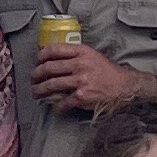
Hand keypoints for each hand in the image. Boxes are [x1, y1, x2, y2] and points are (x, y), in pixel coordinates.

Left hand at [30, 39, 146, 114]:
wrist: (124, 86)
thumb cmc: (107, 72)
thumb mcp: (92, 56)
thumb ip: (75, 56)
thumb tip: (53, 59)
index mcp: (81, 52)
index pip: (54, 49)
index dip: (41, 56)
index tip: (37, 62)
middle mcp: (80, 65)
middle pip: (49, 68)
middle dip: (36, 75)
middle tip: (33, 80)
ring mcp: (81, 81)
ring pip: (51, 85)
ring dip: (40, 90)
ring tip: (36, 93)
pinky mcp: (82, 96)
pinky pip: (62, 101)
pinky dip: (56, 105)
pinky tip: (55, 106)